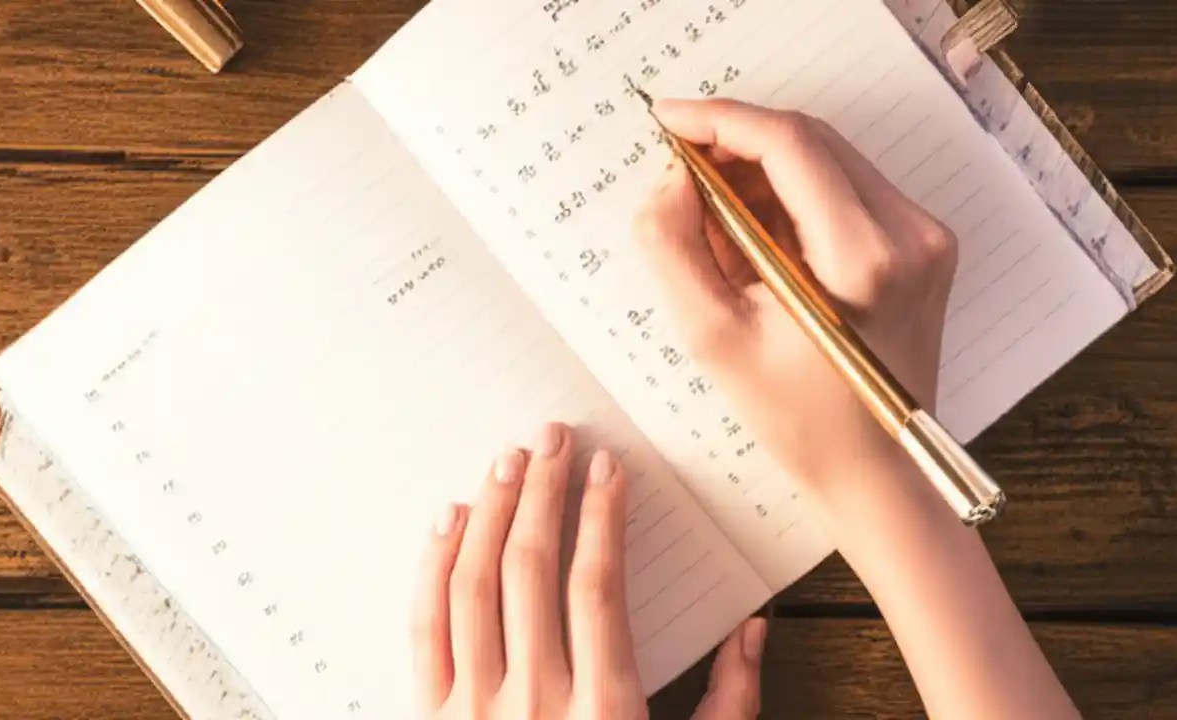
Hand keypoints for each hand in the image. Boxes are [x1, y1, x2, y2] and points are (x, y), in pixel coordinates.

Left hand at [413, 422, 765, 718]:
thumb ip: (731, 702)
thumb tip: (754, 628)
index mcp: (603, 713)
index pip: (596, 585)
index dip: (601, 517)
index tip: (606, 469)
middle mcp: (531, 705)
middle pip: (529, 570)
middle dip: (540, 492)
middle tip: (552, 439)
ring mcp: (471, 714)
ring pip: (471, 586)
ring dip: (487, 513)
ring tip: (506, 462)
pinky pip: (422, 629)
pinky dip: (431, 567)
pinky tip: (448, 523)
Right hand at [633, 99, 957, 498]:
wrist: (875, 469)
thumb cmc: (799, 421)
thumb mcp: (713, 338)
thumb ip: (674, 248)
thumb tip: (670, 181)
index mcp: (862, 258)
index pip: (788, 144)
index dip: (719, 120)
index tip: (668, 120)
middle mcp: (908, 233)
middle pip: (810, 142)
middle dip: (736, 144)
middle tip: (680, 170)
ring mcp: (924, 236)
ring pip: (827, 161)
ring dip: (762, 171)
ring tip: (712, 217)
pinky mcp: (922, 245)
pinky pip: (847, 190)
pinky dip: (794, 196)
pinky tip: (756, 235)